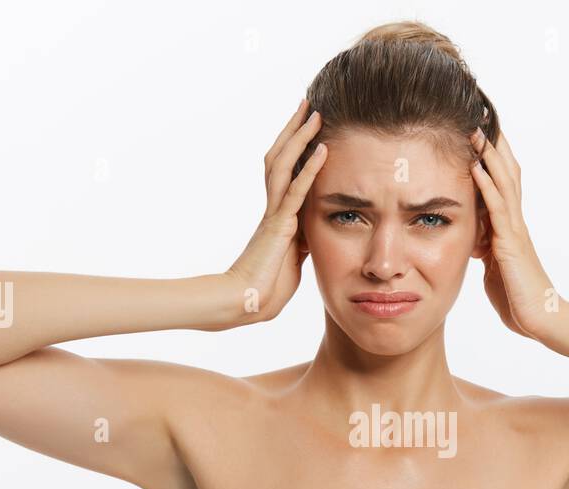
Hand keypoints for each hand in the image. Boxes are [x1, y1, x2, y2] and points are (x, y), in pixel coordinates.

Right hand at [221, 98, 327, 324]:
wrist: (245, 304)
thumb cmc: (265, 290)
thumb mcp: (292, 262)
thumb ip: (300, 245)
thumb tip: (311, 237)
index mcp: (277, 217)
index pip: (286, 173)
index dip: (296, 148)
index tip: (308, 126)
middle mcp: (274, 209)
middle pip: (280, 157)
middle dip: (294, 129)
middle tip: (309, 104)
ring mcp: (275, 215)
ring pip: (285, 165)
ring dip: (301, 137)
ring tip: (315, 113)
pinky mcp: (280, 226)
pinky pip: (296, 191)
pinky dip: (311, 169)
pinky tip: (323, 149)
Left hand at [469, 126, 556, 339]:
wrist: (541, 320)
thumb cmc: (519, 299)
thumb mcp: (494, 269)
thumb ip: (486, 250)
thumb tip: (475, 241)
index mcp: (509, 227)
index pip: (502, 183)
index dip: (493, 157)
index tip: (480, 131)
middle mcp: (514, 222)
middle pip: (507, 172)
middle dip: (493, 144)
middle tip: (481, 114)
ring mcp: (514, 230)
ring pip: (504, 182)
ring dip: (489, 155)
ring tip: (475, 128)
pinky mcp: (510, 243)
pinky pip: (497, 208)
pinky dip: (486, 185)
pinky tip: (475, 167)